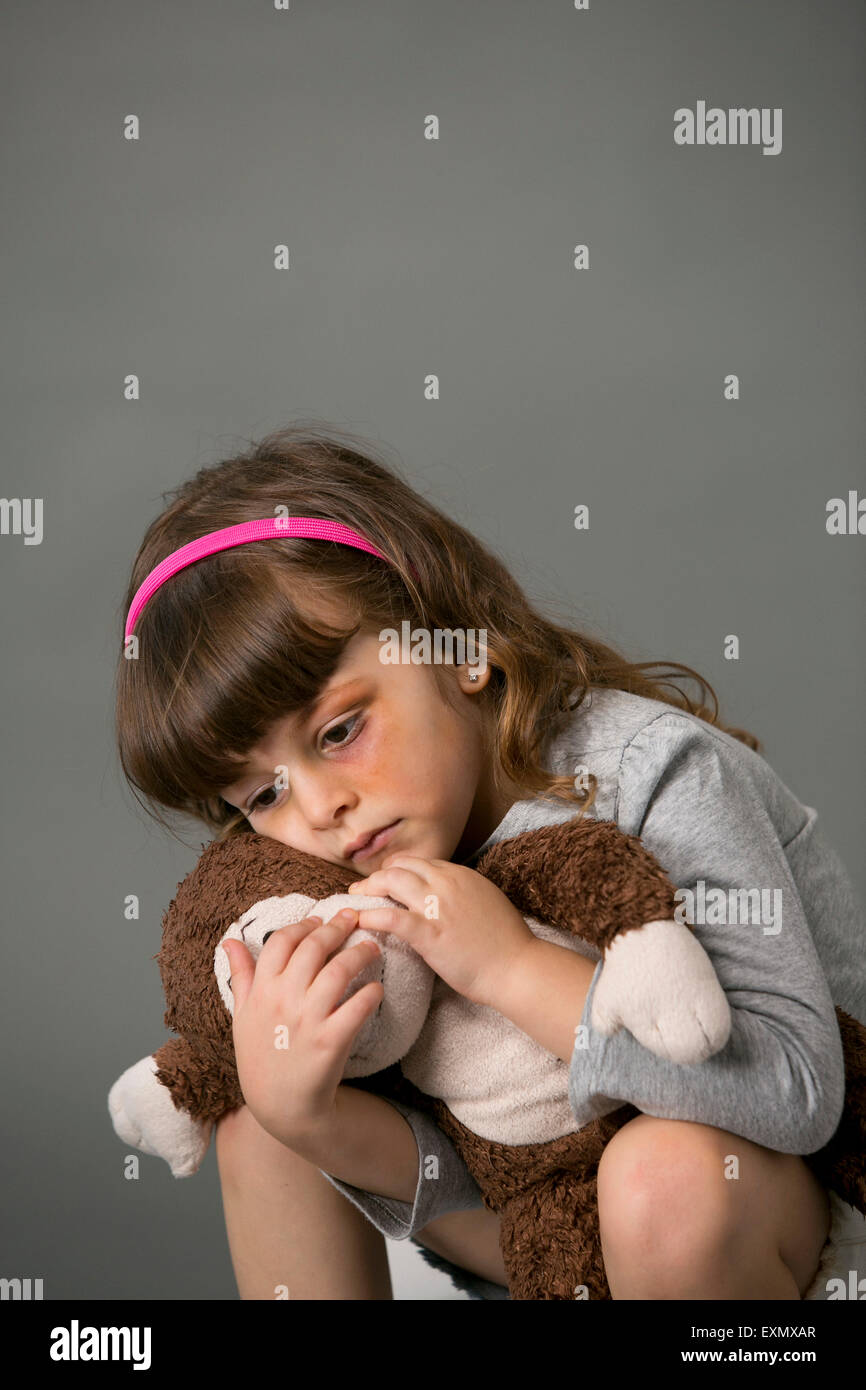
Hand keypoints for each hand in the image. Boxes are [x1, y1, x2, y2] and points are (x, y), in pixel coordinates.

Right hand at [220, 910, 383, 1148]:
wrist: (281, 1108)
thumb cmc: (261, 1057)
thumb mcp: (242, 1016)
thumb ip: (240, 975)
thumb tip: (230, 941)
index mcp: (260, 991)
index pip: (281, 941)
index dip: (303, 925)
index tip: (320, 919)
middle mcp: (282, 1001)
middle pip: (313, 948)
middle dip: (336, 927)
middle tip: (353, 918)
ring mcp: (307, 1020)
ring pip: (338, 971)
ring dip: (358, 953)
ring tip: (372, 946)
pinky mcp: (331, 1041)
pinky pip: (357, 1007)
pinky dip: (371, 993)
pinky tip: (377, 988)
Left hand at [347, 855, 535, 1007]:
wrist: (517, 967)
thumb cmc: (506, 942)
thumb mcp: (486, 902)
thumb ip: (462, 893)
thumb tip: (443, 896)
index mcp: (461, 875)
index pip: (419, 862)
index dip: (397, 871)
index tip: (385, 883)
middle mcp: (447, 883)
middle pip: (400, 866)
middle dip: (377, 877)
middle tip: (363, 891)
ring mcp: (437, 906)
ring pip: (392, 881)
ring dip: (369, 889)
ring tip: (355, 903)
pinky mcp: (430, 933)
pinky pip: (392, 917)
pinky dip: (371, 916)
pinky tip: (359, 922)